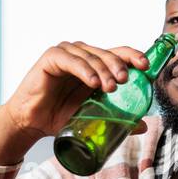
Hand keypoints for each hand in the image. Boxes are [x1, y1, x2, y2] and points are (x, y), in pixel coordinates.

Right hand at [0, 42, 149, 164]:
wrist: (31, 123)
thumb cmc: (60, 117)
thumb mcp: (93, 119)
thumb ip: (117, 119)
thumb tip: (143, 125)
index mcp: (95, 66)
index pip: (118, 54)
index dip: (132, 56)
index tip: (146, 66)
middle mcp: (82, 56)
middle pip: (106, 53)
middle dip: (119, 65)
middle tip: (125, 81)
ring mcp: (66, 54)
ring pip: (91, 56)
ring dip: (103, 70)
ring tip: (111, 87)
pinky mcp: (51, 58)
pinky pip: (70, 60)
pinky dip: (83, 70)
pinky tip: (93, 82)